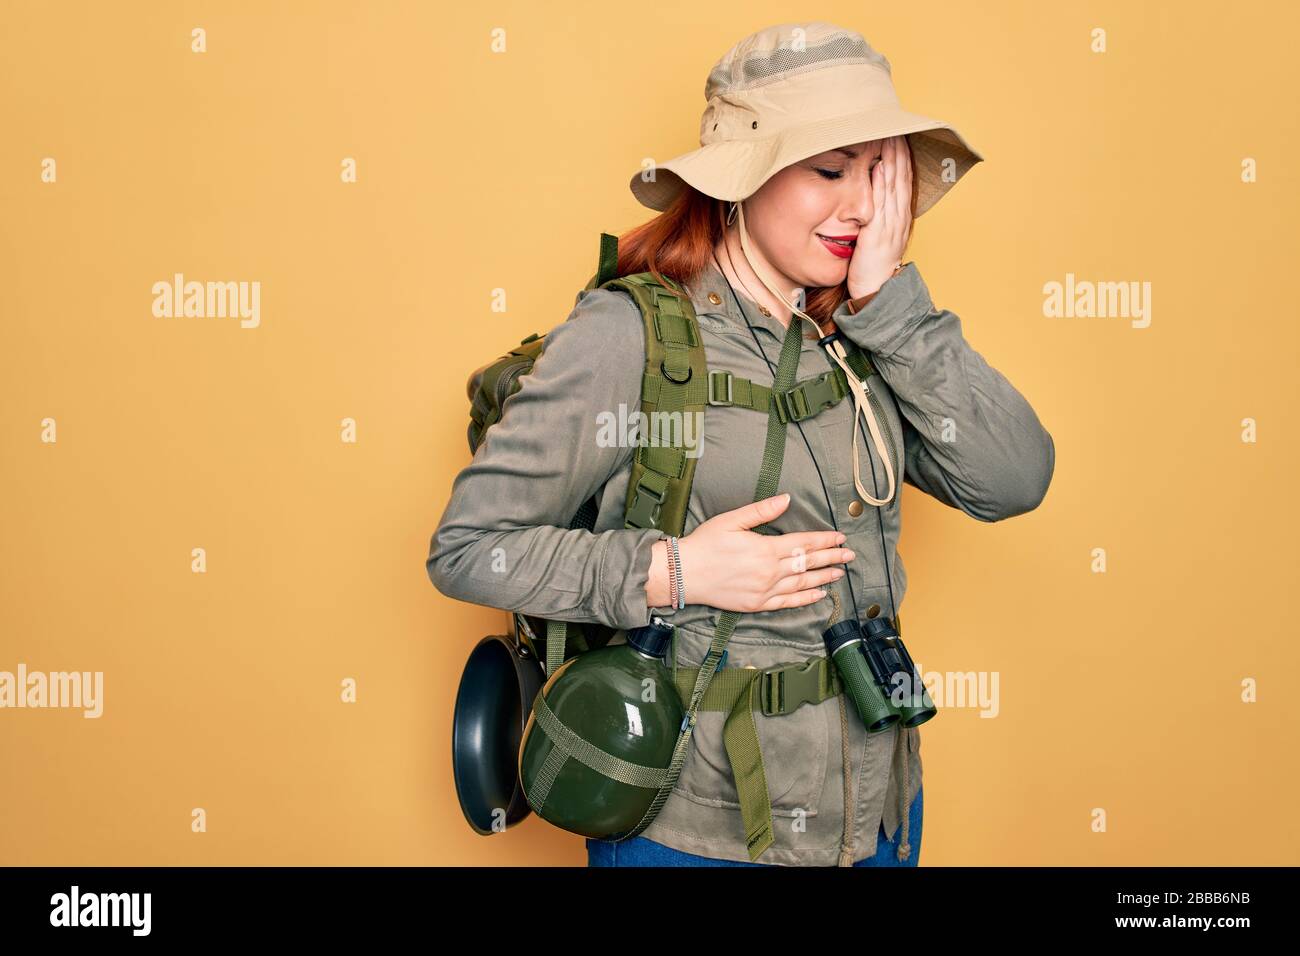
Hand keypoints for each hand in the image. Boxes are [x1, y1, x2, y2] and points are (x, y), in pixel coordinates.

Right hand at [654, 493, 852, 612]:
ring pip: (803, 584)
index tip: (840, 537)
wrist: (684, 574)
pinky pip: (788, 603)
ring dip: (824, 577)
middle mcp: (770, 572)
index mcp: (766, 549)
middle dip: (832, 558)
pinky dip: (806, 599)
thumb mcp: (731, 520)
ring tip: (840, 572)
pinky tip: (819, 594)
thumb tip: (786, 499)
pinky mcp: (757, 604)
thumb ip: (761, 511)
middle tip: (850, 554)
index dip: (824, 540)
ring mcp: (765, 590)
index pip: (804, 543)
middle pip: (808, 563)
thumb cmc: (705, 544)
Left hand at [846, 135, 913, 299]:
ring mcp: (890, 225)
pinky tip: (879, 166)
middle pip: (901, 177)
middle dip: (898, 150)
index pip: (903, 179)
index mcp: (899, 216)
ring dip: (892, 159)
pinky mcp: (878, 234)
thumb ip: (877, 216)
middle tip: (894, 125)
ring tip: (889, 137)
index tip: (897, 135)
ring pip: (893, 185)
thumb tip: (871, 194)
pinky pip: (881, 203)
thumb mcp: (878, 235)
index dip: (901, 156)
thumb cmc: (873, 265)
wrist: (877, 292)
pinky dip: (880, 183)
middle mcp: (898, 217)